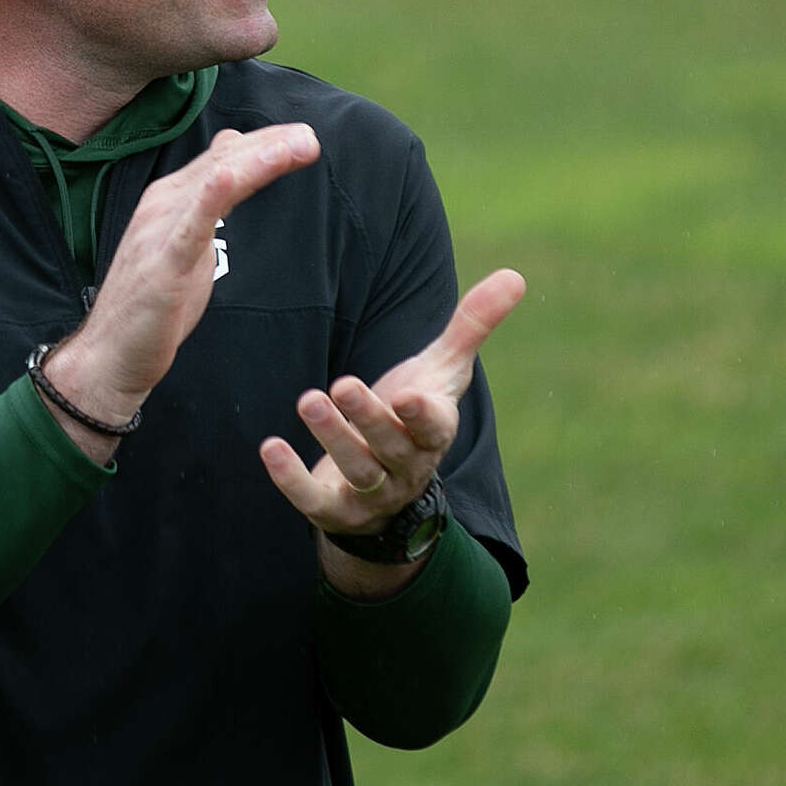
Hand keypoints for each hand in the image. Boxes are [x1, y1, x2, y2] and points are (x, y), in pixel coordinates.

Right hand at [40, 125, 319, 444]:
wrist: (109, 353)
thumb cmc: (153, 302)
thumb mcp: (188, 245)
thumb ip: (208, 208)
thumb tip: (231, 168)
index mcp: (173, 198)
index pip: (224, 156)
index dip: (264, 143)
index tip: (303, 137)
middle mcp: (164, 203)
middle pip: (224, 161)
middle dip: (269, 146)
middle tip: (311, 137)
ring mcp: (161, 230)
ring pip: (214, 183)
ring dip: (257, 161)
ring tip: (296, 147)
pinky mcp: (163, 264)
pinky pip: (190, 226)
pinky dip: (210, 197)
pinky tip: (228, 177)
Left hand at [258, 268, 525, 539]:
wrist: (388, 486)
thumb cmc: (414, 412)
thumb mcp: (443, 371)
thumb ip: (472, 325)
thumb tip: (515, 275)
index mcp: (434, 433)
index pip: (434, 427)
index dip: (422, 414)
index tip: (408, 396)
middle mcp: (407, 466)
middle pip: (390, 445)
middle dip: (367, 418)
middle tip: (343, 385)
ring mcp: (371, 493)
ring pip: (356, 469)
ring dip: (332, 437)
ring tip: (308, 399)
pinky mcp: (334, 509)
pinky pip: (313, 501)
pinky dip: (290, 479)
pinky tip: (269, 448)